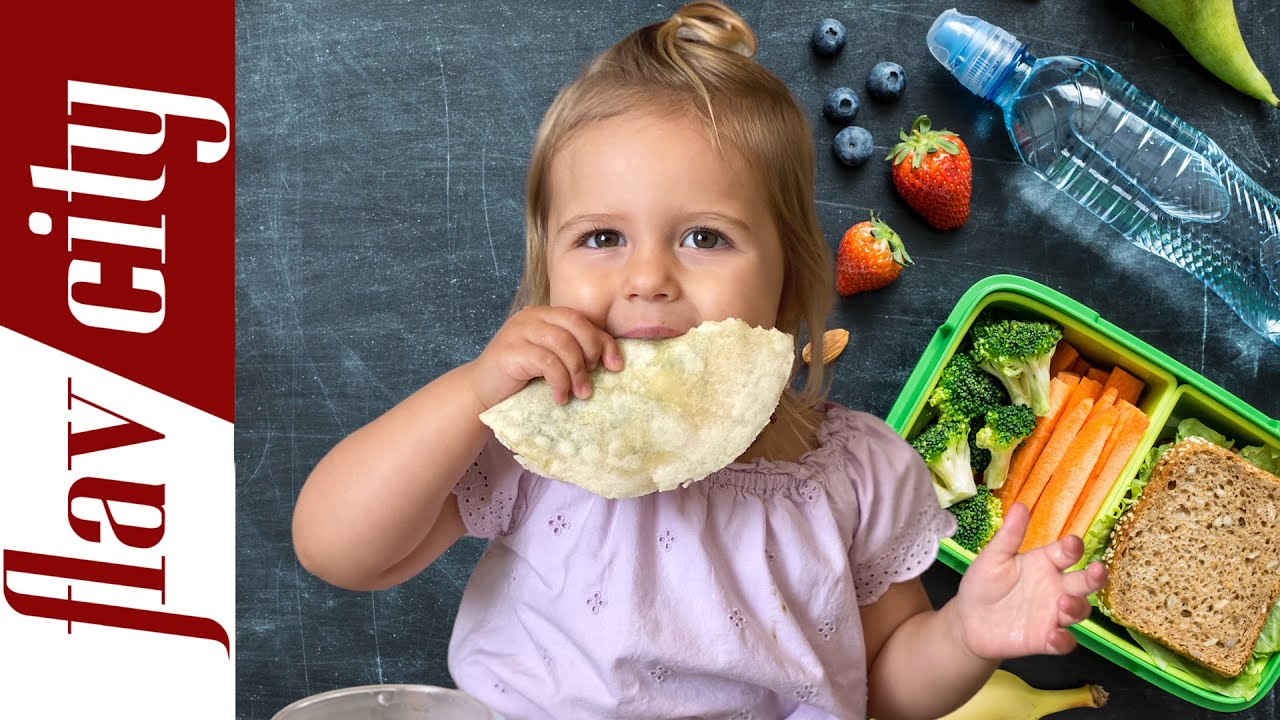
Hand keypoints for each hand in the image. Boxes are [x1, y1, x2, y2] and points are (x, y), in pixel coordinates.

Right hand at [466, 306, 622, 409]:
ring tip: (581, 393)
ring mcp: (518, 331)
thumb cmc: (520, 379)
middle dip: (591, 352)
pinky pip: (546, 361)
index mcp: (543, 315)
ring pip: (562, 342)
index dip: (603, 341)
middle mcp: (531, 316)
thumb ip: (572, 353)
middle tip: (592, 379)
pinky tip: (560, 397)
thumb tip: (612, 361)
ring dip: (577, 371)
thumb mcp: (551, 362)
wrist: (481, 392)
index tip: (616, 366)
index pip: (581, 319)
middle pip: (574, 324)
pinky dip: (559, 380)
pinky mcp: (510, 351)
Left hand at [952, 502, 1107, 659]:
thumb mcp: (993, 558)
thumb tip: (1020, 506)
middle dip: (1095, 576)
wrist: (968, 620)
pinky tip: (1053, 636)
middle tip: (1098, 571)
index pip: (1067, 552)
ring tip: (1063, 603)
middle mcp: (1055, 587)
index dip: (1073, 547)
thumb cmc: (983, 584)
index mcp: (1045, 563)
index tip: (1072, 544)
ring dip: (1077, 607)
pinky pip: (1063, 642)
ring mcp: (1053, 614)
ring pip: (1079, 611)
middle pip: (1085, 582)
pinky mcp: (1045, 639)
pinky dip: (1063, 640)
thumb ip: (1009, 535)